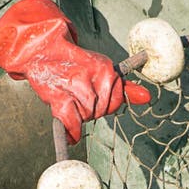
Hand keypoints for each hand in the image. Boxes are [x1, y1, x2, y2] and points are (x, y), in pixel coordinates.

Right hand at [0, 0, 149, 142]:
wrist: (42, 51)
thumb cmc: (73, 64)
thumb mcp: (102, 70)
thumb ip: (124, 86)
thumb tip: (147, 98)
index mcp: (106, 69)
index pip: (117, 100)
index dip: (106, 104)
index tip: (93, 95)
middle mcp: (93, 76)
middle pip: (103, 110)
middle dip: (93, 110)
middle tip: (79, 98)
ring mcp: (75, 85)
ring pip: (88, 116)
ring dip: (80, 117)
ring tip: (70, 100)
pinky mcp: (57, 96)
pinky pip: (72, 122)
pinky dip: (72, 132)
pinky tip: (71, 137)